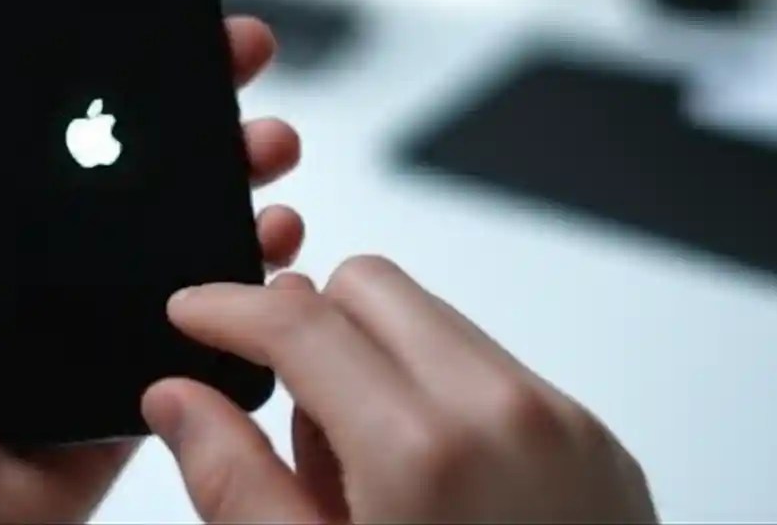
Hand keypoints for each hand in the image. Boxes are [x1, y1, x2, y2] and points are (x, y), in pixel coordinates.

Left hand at [0, 17, 303, 522]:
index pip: (42, 140)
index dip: (96, 85)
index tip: (148, 36)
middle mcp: (30, 274)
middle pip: (122, 179)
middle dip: (185, 119)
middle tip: (235, 66)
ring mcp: (82, 328)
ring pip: (169, 243)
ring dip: (225, 188)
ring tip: (264, 149)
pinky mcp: (124, 387)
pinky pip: (190, 330)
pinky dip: (237, 290)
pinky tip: (267, 251)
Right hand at [142, 257, 656, 522]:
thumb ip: (236, 484)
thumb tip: (180, 401)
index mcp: (424, 453)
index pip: (299, 322)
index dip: (227, 307)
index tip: (194, 314)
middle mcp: (504, 413)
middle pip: (371, 286)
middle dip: (309, 326)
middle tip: (294, 425)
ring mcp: (563, 423)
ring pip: (432, 320)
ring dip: (373, 362)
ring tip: (367, 479)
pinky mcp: (597, 441)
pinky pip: (489, 367)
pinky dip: (435, 395)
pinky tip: (430, 490)